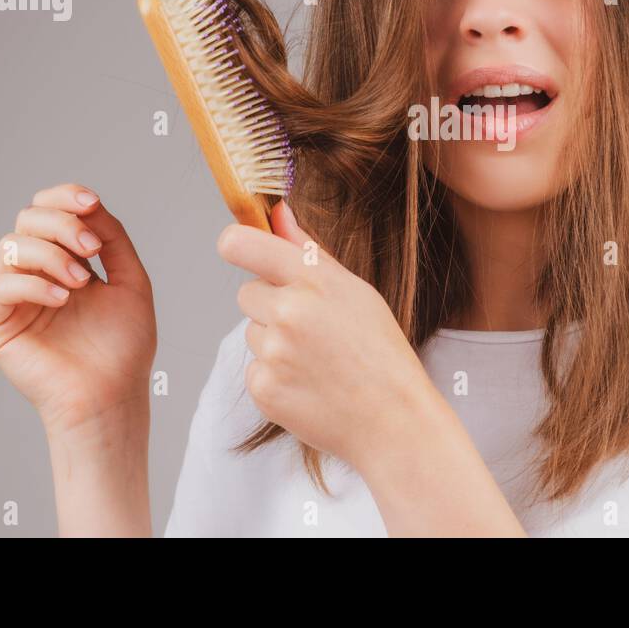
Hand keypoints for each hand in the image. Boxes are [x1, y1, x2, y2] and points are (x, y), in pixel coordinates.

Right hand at [0, 183, 156, 436]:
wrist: (113, 395)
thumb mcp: (131, 281)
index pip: (49, 211)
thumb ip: (113, 239)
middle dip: (61, 223)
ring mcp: (14, 299)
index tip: (91, 202)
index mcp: (65, 261)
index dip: (64, 197)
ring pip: (11, 247)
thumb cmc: (124, 346)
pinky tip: (63, 299)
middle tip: (92, 249)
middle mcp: (36, 274)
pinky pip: (1, 287)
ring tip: (81, 282)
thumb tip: (91, 203)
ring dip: (50, 254)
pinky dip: (33, 285)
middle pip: (26, 219)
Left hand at [216, 201, 439, 471]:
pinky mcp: (263, 388)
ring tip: (316, 359)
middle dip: (271, 305)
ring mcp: (273, 354)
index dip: (236, 243)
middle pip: (247, 293)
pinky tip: (308, 382)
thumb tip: (278, 211)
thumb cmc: (379, 350)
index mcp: (313, 281)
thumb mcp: (355, 290)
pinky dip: (275, 375)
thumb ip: (308, 250)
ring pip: (251, 332)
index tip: (239, 248)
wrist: (392, 419)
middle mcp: (289, 313)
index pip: (241, 244)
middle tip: (312, 326)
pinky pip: (253, 367)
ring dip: (274, 341)